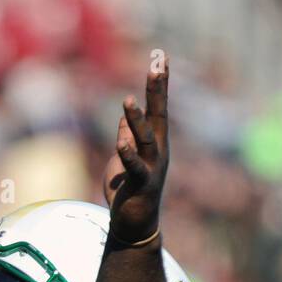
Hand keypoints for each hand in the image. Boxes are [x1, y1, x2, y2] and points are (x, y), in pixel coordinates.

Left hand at [101, 53, 168, 243]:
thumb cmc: (128, 192)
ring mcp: (152, 167)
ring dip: (138, 120)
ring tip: (128, 100)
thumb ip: (125, 137)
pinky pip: (135, 167)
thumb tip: (123, 118)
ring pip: (147, 139)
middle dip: (158, 88)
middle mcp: (159, 150)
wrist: (134, 225)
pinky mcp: (142, 184)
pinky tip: (121, 142)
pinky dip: (128, 154)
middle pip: (159, 114)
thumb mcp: (122, 160)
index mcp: (154, 142)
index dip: (158, 82)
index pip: (157, 107)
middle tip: (158, 62)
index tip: (159, 56)